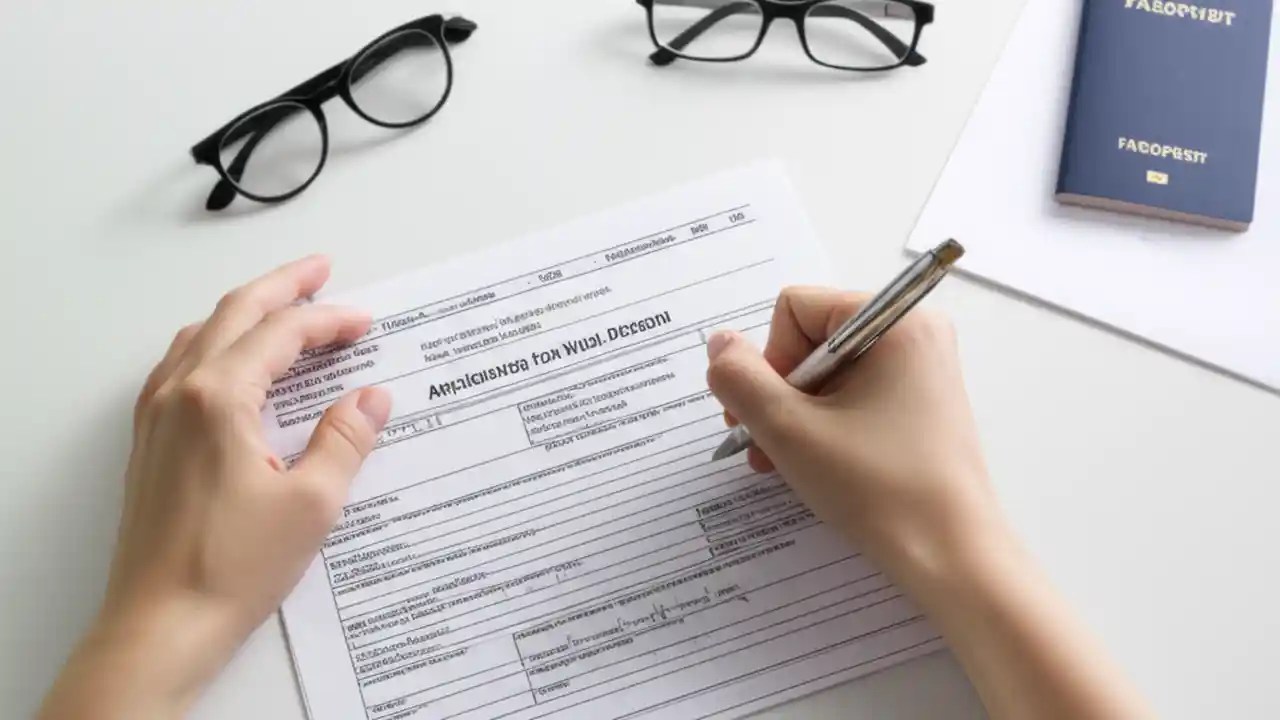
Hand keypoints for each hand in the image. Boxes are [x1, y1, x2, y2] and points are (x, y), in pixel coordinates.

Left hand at [40, 256, 390, 719]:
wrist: (162, 622)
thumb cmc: (231, 567)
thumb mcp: (312, 501)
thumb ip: (346, 438)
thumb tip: (372, 397)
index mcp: (219, 397)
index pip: (282, 334)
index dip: (328, 320)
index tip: (363, 321)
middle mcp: (179, 393)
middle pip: (234, 313)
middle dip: (282, 287)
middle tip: (320, 269)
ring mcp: (156, 415)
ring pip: (201, 334)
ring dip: (247, 311)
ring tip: (283, 304)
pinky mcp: (150, 441)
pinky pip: (181, 364)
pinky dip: (217, 341)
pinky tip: (233, 357)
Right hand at [705, 286, 994, 581]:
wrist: (952, 557)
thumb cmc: (877, 488)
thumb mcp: (789, 430)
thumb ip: (741, 380)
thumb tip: (719, 344)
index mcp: (894, 321)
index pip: (796, 309)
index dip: (769, 360)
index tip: (771, 414)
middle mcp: (913, 335)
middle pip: (810, 340)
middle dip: (777, 393)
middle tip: (762, 443)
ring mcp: (919, 373)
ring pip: (826, 375)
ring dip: (793, 416)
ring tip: (778, 462)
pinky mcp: (919, 408)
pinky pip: (853, 399)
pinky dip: (822, 427)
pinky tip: (807, 466)